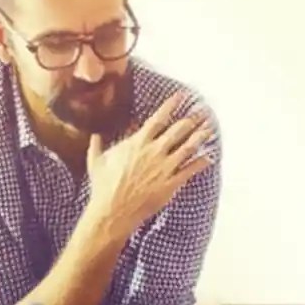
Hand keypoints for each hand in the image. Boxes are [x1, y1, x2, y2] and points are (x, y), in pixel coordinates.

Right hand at [86, 92, 214, 234]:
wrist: (113, 209)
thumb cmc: (103, 186)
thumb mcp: (96, 161)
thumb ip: (97, 145)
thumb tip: (94, 135)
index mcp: (138, 142)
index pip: (158, 118)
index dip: (172, 105)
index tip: (182, 95)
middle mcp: (154, 151)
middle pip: (179, 130)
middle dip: (193, 119)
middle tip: (203, 111)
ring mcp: (165, 167)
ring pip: (188, 147)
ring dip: (201, 136)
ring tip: (210, 128)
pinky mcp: (171, 183)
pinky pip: (190, 170)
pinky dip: (201, 163)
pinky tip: (210, 157)